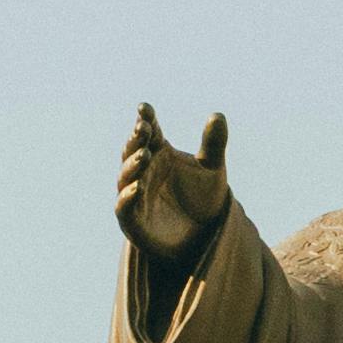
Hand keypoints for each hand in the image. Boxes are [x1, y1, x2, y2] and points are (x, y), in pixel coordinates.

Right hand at [117, 103, 232, 268]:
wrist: (204, 235)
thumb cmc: (203, 197)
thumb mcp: (213, 168)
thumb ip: (213, 143)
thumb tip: (218, 115)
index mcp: (159, 152)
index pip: (149, 132)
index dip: (145, 119)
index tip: (144, 107)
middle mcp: (143, 171)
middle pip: (133, 151)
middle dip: (136, 139)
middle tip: (144, 128)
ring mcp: (135, 195)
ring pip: (126, 177)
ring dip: (132, 165)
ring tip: (144, 155)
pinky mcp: (133, 221)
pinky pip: (124, 207)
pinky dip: (128, 197)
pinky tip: (137, 188)